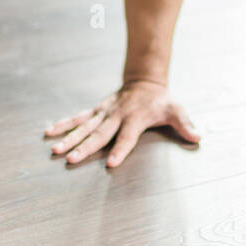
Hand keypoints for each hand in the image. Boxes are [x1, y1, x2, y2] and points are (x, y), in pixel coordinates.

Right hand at [44, 79, 199, 167]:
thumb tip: (197, 136)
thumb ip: (184, 124)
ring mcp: (104, 113)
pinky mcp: (96, 110)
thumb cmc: (161, 101)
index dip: (120, 150)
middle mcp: (116, 116)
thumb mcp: (176, 110)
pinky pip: (77, 118)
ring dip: (69, 138)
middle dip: (84, 148)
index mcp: (135, 119)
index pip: (127, 138)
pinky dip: (63, 124)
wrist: (144, 81)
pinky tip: (48, 132)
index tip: (111, 164)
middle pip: (99, 135)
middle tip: (70, 160)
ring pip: (84, 127)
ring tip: (55, 150)